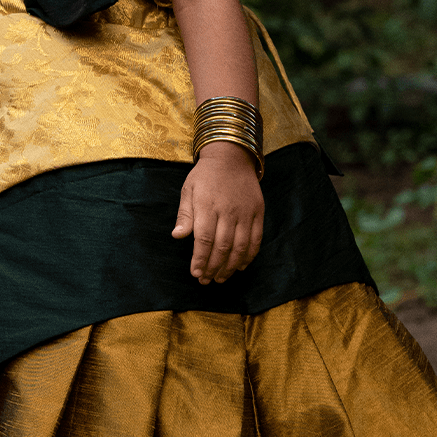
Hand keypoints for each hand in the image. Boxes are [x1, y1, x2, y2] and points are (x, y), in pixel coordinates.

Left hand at [172, 141, 263, 283]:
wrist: (232, 157)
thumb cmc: (206, 175)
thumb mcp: (188, 190)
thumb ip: (184, 214)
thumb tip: (177, 236)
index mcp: (208, 205)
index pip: (204, 239)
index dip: (200, 259)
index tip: (196, 273)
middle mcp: (228, 211)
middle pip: (222, 247)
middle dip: (213, 267)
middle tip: (206, 280)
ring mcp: (246, 212)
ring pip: (240, 247)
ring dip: (230, 266)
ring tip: (221, 278)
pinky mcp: (258, 212)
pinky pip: (256, 239)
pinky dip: (249, 255)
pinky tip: (240, 266)